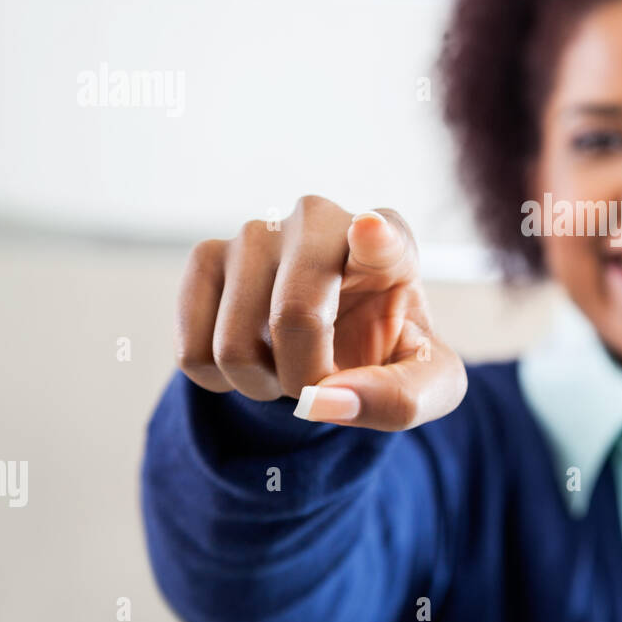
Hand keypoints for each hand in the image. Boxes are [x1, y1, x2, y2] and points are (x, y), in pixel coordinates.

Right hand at [175, 196, 466, 428]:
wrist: (339, 342)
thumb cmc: (391, 350)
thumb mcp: (427, 385)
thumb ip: (398, 399)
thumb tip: (321, 401)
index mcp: (391, 243)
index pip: (382, 237)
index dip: (375, 238)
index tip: (369, 230)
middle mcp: (320, 220)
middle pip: (294, 317)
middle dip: (304, 377)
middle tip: (322, 379)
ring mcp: (256, 233)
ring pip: (233, 346)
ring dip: (262, 384)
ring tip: (290, 362)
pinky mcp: (207, 256)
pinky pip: (194, 353)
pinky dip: (222, 381)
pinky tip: (254, 354)